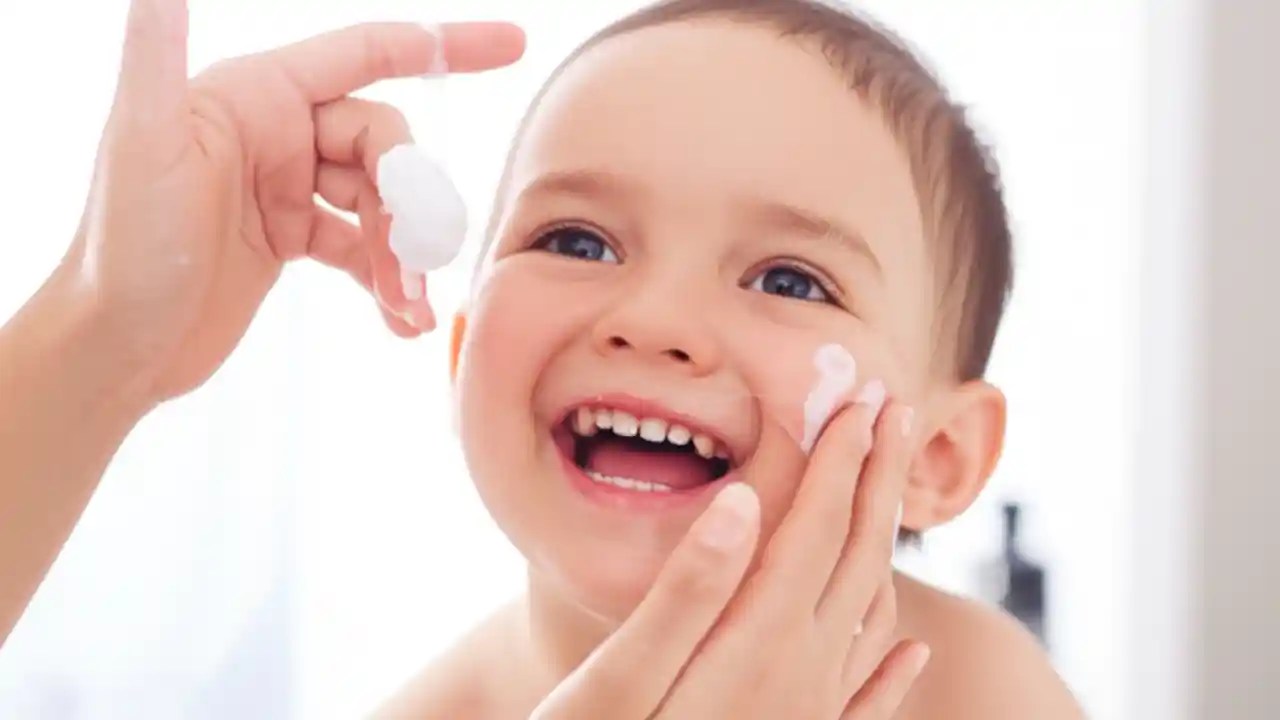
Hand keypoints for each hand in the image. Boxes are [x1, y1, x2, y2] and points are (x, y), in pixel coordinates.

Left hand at [58, 0, 523, 404]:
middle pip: (385, 144)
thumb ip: (155, 54)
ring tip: (408, 303)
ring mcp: (287, 186)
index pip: (365, 53)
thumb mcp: (142, 142)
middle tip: (414, 262)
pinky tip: (400, 318)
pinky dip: (388, 280)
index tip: (511, 47)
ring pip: (382, 201)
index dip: (443, 46)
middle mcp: (276, 131)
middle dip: (409, 202)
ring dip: (404, 252)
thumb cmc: (120, 244)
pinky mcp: (292, 238)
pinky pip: (364, 247)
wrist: (113, 345)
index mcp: (254, 95)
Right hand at [533, 396, 927, 718]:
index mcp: (757, 645)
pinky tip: (909, 647)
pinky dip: (893, 659)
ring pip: (871, 611)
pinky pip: (868, 695)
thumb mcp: (621, 681)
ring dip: (885, 540)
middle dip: (878, 478)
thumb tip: (742, 503)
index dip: (838, 459)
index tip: (858, 396)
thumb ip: (688, 591)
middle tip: (897, 408)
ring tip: (896, 489)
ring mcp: (810, 716)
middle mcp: (800, 676)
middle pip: (857, 556)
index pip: (814, 528)